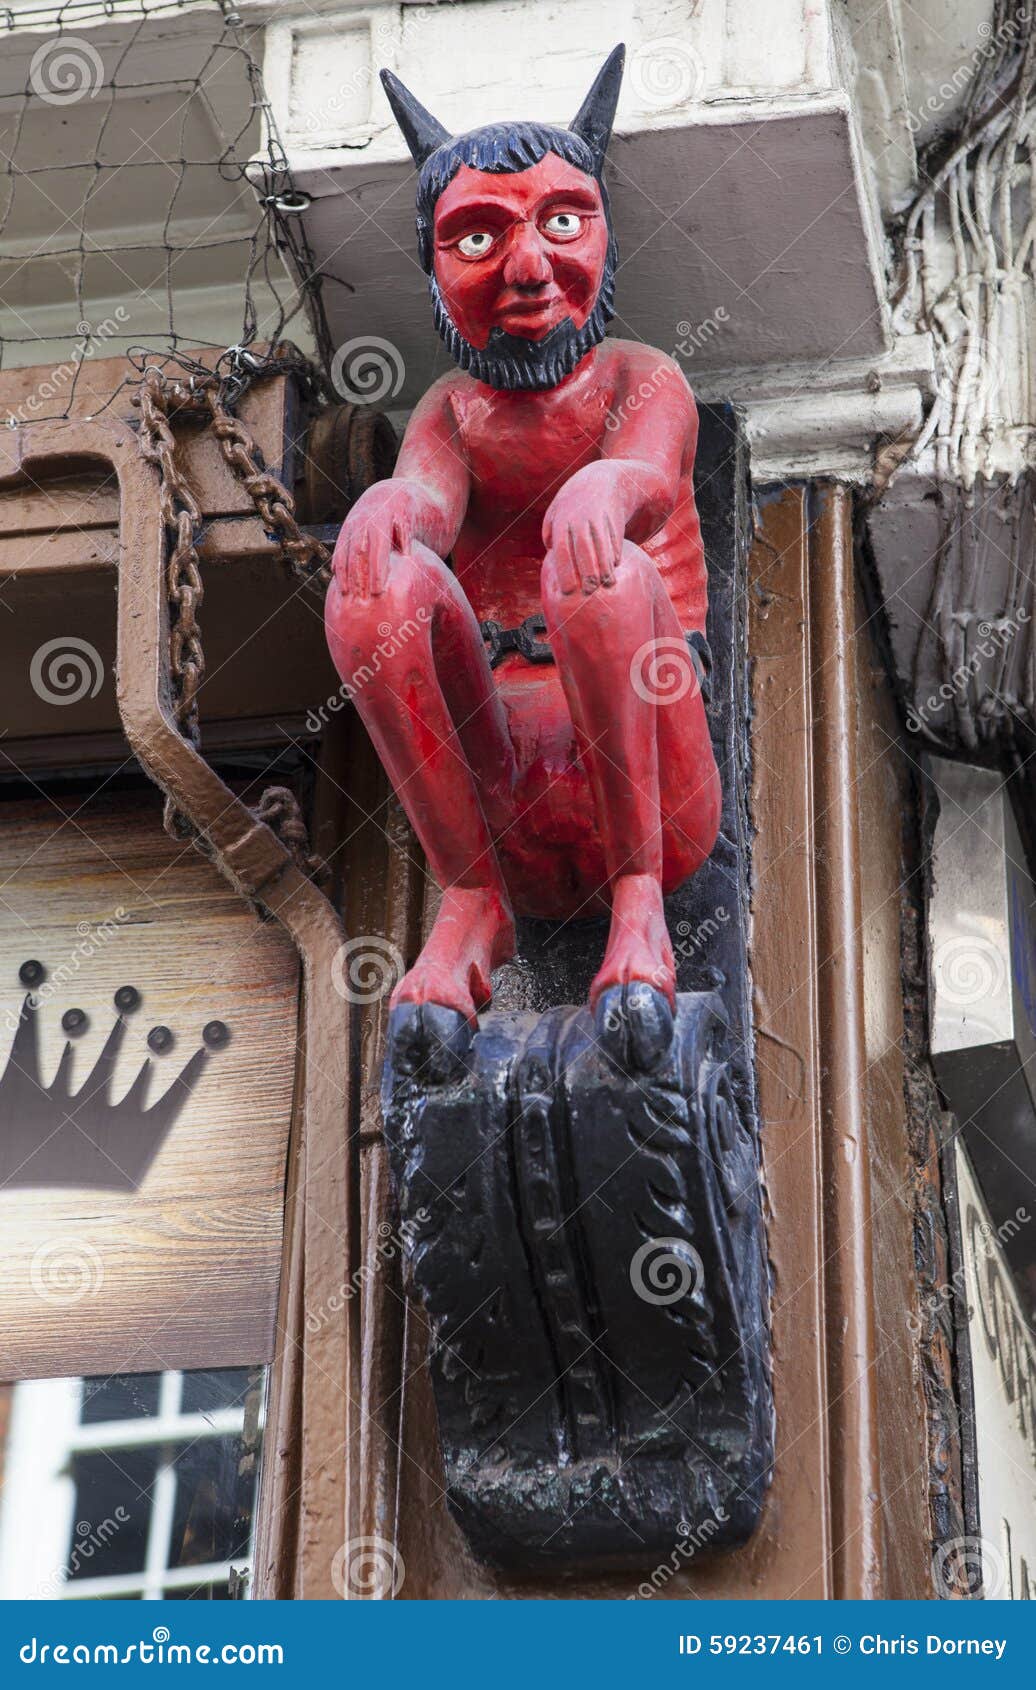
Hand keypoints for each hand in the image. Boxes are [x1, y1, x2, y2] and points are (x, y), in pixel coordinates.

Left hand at [332, 481, 421, 598]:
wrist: (415, 490)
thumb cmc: (392, 521)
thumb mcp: (372, 531)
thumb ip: (362, 551)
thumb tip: (349, 588)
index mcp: (355, 524)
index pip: (344, 550)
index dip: (343, 571)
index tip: (344, 593)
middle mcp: (367, 517)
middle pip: (358, 549)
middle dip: (357, 574)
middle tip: (360, 599)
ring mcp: (386, 511)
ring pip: (378, 541)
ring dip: (376, 567)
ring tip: (378, 590)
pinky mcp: (406, 509)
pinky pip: (404, 528)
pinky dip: (404, 542)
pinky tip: (406, 558)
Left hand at [542, 464, 626, 594]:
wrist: (600, 479)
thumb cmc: (573, 502)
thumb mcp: (556, 510)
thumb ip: (548, 530)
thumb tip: (550, 552)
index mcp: (562, 521)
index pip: (562, 548)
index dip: (565, 570)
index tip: (568, 590)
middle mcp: (580, 519)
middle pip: (584, 548)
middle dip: (587, 570)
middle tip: (588, 591)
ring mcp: (598, 518)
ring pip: (602, 544)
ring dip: (605, 566)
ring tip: (607, 584)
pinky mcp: (614, 518)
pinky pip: (615, 538)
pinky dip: (615, 552)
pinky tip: (615, 566)